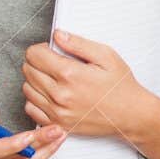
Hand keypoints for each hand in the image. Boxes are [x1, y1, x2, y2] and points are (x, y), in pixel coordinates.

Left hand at [22, 30, 152, 138]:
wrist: (132, 115)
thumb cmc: (121, 86)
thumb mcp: (107, 56)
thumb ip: (79, 44)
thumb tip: (57, 35)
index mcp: (70, 74)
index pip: (34, 55)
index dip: (41, 48)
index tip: (51, 51)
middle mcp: (60, 94)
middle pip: (28, 70)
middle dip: (37, 62)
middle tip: (53, 63)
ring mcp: (57, 111)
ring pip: (27, 89)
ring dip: (36, 80)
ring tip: (53, 78)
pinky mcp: (57, 124)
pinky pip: (31, 108)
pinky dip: (36, 99)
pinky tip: (50, 94)